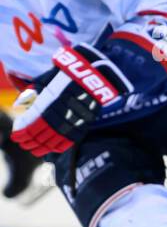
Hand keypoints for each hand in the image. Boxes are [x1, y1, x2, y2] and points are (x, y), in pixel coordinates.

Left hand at [10, 44, 124, 156]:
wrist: (91, 76)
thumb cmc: (65, 76)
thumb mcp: (45, 82)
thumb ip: (32, 93)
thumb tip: (19, 104)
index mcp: (48, 107)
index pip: (32, 126)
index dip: (23, 133)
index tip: (16, 136)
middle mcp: (60, 117)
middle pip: (41, 136)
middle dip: (30, 142)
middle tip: (24, 144)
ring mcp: (72, 122)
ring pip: (54, 141)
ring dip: (43, 147)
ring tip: (35, 150)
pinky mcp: (83, 124)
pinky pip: (70, 140)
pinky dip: (60, 146)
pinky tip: (53, 149)